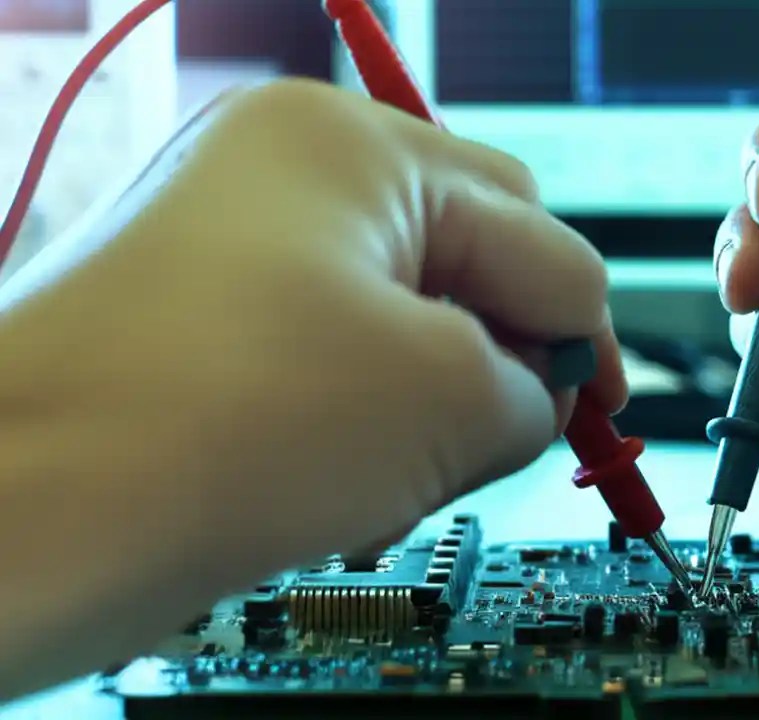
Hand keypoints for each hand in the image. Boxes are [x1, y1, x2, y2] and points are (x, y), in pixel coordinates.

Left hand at [0, 79, 623, 694]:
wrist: (14, 516)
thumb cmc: (204, 431)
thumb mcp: (446, 402)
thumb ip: (541, 386)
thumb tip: (547, 391)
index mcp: (354, 146)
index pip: (538, 238)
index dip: (586, 337)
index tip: (600, 410)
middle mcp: (287, 169)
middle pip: (470, 260)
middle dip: (504, 361)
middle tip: (512, 437)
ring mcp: (235, 239)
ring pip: (401, 318)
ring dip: (432, 408)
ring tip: (405, 484)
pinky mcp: (203, 317)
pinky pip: (330, 354)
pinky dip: (365, 422)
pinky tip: (352, 490)